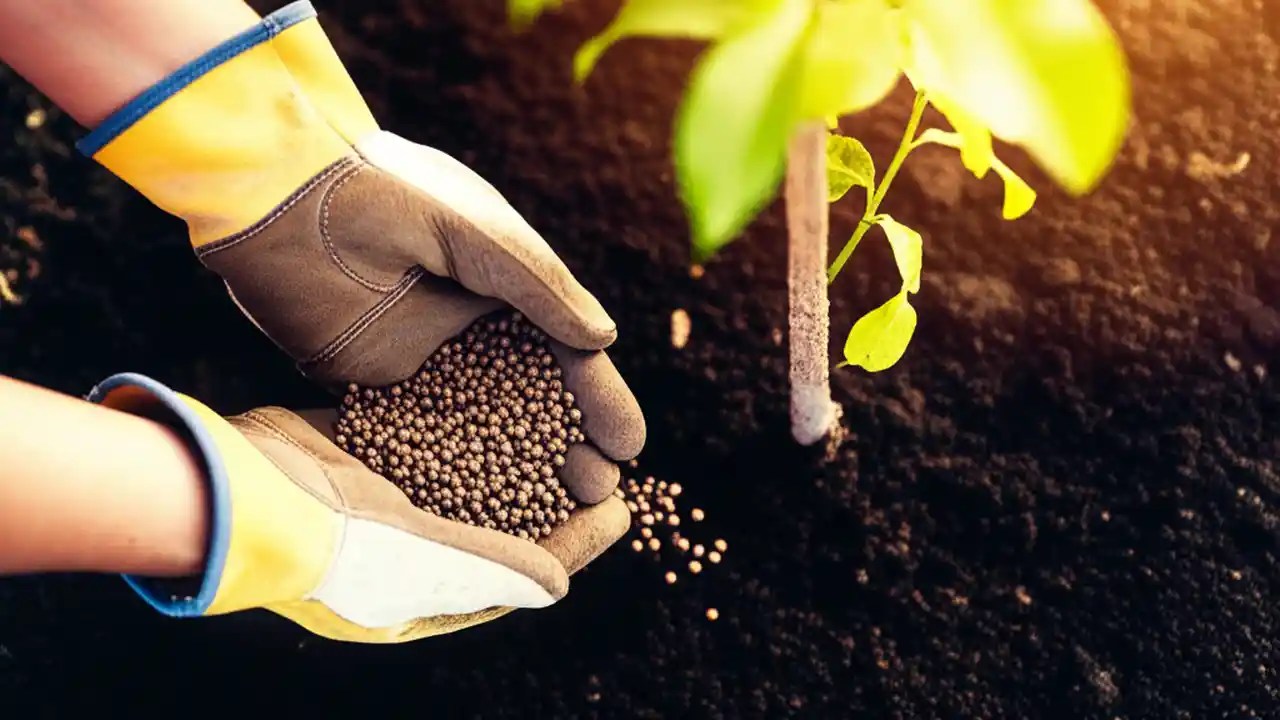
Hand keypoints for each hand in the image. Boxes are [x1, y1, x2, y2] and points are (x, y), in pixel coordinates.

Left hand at [79, 0, 643, 486]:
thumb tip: (604, 340)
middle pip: (535, 394)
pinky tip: (483, 507)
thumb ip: (541, 288)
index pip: (567, 348)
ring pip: (487, 421)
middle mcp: (473, 322)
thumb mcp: (479, 234)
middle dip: (569, 441)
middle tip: (598, 489)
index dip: (600, 397)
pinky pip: (425, 432)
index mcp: (508, 280)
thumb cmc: (387, 195)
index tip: (628, 444)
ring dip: (522, 463)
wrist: (282, 199)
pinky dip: (454, 467)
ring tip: (556, 509)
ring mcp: (425, 354)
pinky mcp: (374, 381)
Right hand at [89, 373, 629, 643]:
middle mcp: (413, 544)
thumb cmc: (337, 542)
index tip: (620, 509)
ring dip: (514, 442)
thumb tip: (561, 583)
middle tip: (599, 456)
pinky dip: (460, 409)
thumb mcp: (425, 562)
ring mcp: (385, 496)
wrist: (242, 491)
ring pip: (468, 465)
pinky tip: (500, 377)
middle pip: (503, 512)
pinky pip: (425, 427)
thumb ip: (494, 567)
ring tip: (563, 411)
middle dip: (552, 485)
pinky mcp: (362, 449)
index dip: (574, 540)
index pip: (521, 566)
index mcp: (430, 587)